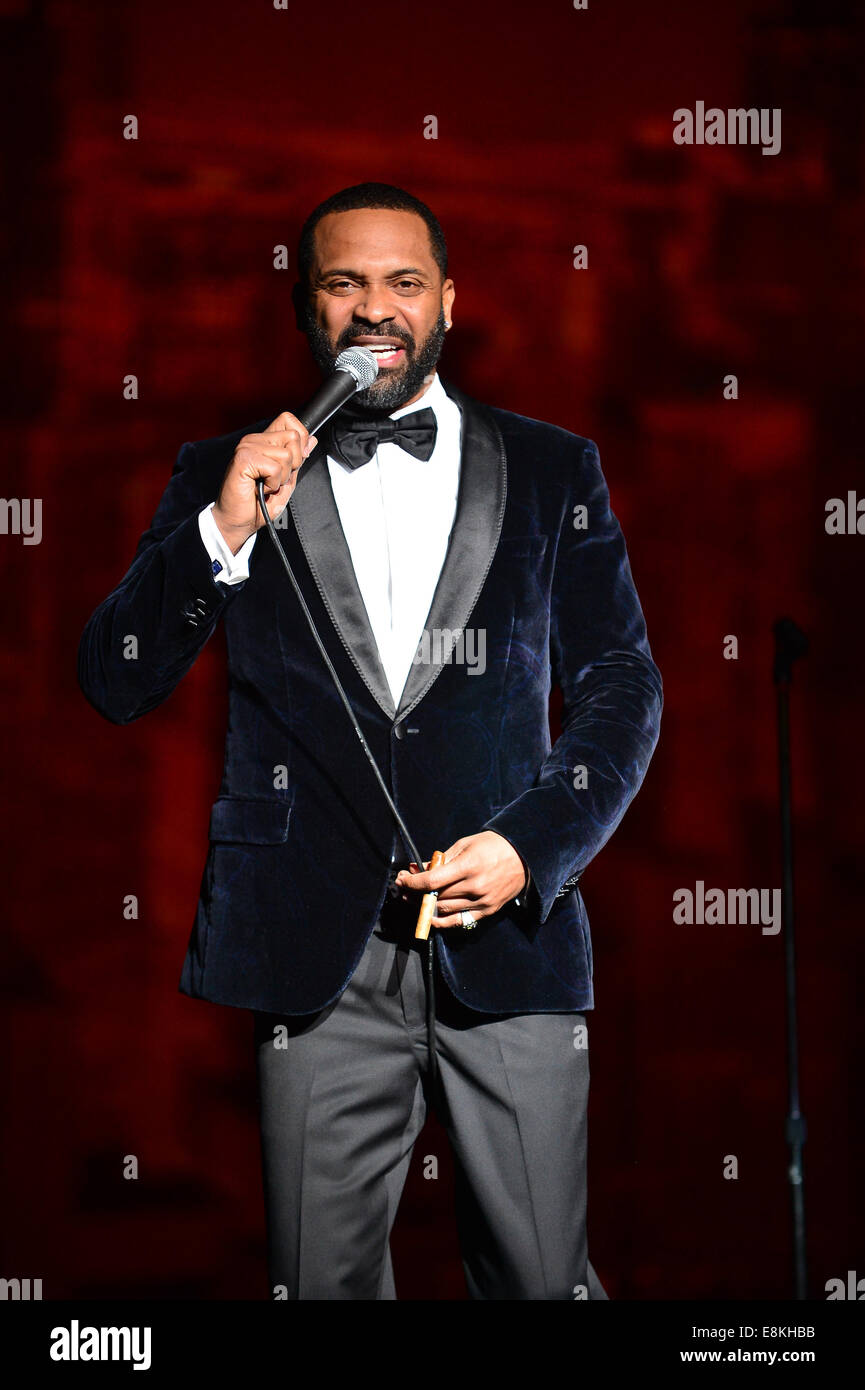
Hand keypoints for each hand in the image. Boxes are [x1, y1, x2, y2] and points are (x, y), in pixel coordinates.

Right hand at [212, 411, 317, 552]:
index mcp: (264, 441)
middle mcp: (254, 440)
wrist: (238, 522)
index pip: (290, 420)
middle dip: (293, 464)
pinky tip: (260, 489)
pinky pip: (275, 468)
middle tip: (275, 479)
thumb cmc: (258, 504)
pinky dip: (272, 484)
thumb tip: (312, 439)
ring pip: (286, 455)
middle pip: (293, 437)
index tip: (293, 463)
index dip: (300, 440)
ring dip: (281, 478)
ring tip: (266, 485)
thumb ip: (298, 459)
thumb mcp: (286, 480)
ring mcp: (247, 447)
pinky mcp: (243, 459)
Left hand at [395, 831, 527, 928]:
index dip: (413, 883)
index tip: (402, 880)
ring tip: (414, 899)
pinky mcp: (488, 910)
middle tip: (403, 888)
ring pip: (444, 910)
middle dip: (415, 893)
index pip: (433, 881)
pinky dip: (442, 921)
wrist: (525, 856)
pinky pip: (460, 921)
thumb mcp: (465, 844)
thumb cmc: (494, 845)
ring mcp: (482, 901)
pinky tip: (430, 916)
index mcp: (469, 866)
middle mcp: (475, 886)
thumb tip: (420, 869)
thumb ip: (441, 859)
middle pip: (436, 897)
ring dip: (425, 906)